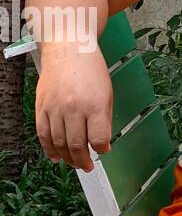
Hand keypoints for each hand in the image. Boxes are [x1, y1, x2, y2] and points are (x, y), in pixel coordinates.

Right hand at [35, 46, 113, 171]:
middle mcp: (74, 108)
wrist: (68, 48)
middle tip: (87, 167)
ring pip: (59, 142)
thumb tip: (102, 143)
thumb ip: (104, 120)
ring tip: (74, 163)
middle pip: (77, 144)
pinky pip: (43, 133)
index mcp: (95, 105)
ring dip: (67, 158)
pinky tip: (55, 156)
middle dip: (83, 160)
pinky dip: (48, 148)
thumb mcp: (107, 94)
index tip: (103, 151)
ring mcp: (55, 108)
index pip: (99, 138)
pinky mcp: (41, 106)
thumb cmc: (91, 70)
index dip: (102, 149)